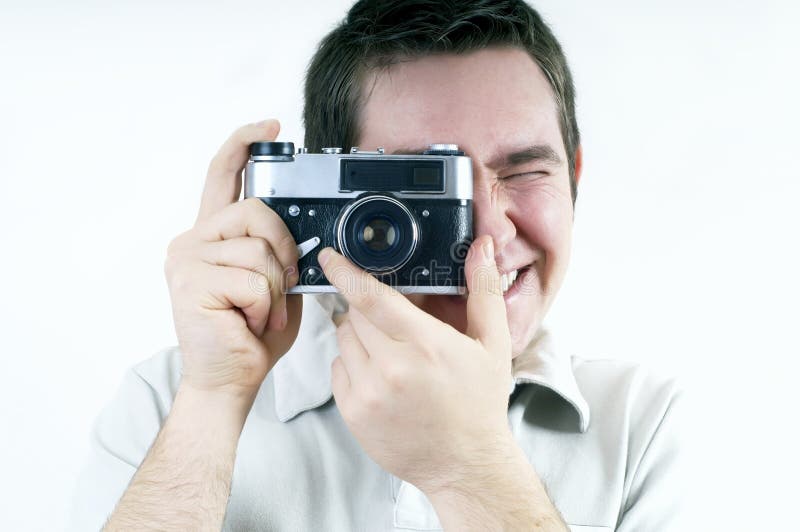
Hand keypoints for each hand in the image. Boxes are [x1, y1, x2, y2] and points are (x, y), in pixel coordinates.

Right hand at [164, 119, 301, 400]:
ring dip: (276, 289)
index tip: (271, 125)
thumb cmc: (252, 333)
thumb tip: (306, 232)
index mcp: (214, 236)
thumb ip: (280, 250)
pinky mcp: (190, 282)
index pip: (223, 175)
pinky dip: (267, 306)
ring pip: (259, 249)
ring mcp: (187, 260)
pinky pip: (254, 280)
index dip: (245, 142)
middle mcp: (193, 240)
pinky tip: (250, 322)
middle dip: (286, 250)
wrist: (229, 380)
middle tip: (283, 285)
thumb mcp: (276, 282)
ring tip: (261, 312)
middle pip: (258, 210)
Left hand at [320, 235, 514, 494]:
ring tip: (390, 352)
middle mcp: (393, 368)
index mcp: (426, 345)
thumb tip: (482, 247)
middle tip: (392, 323)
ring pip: (343, 340)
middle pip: (354, 315)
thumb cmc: (480, 403)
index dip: (345, 271)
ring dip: (359, 335)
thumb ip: (484, 290)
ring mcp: (369, 394)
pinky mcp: (354, 414)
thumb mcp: (493, 344)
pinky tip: (380, 375)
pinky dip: (352, 364)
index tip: (330, 257)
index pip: (371, 296)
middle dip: (367, 309)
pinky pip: (337, 369)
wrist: (466, 465)